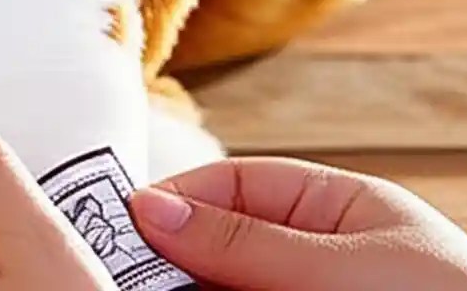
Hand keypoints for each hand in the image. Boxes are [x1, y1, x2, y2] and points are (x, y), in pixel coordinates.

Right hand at [130, 157, 466, 290]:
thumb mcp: (341, 267)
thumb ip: (245, 242)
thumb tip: (151, 207)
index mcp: (337, 207)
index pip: (236, 185)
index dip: (179, 198)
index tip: (128, 222)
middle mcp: (317, 252)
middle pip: (219, 243)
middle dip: (173, 256)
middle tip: (125, 272)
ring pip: (223, 286)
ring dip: (184, 287)